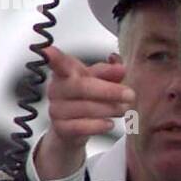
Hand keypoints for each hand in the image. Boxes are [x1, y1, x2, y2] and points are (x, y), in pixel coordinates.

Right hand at [36, 45, 133, 180]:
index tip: (49, 51)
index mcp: (65, 72)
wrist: (74, 128)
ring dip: (110, 109)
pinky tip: (109, 123)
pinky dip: (99, 125)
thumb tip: (121, 69)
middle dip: (110, 91)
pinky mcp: (61, 128)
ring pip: (85, 108)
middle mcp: (56, 89)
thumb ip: (110, 72)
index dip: (53, 57)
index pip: (58, 63)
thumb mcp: (99, 80)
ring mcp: (56, 109)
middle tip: (130, 94)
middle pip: (81, 86)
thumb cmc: (87, 97)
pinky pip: (81, 126)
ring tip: (124, 109)